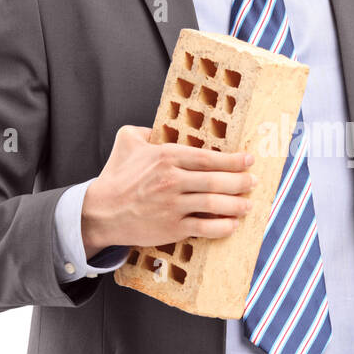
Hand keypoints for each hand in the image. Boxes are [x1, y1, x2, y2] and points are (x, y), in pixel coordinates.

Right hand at [81, 125, 256, 255]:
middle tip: (253, 182)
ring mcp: (172, 205)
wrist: (100, 211)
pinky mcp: (171, 228)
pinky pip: (204, 228)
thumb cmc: (115, 177)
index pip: (208, 158)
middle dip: (241, 182)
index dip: (233, 160)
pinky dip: (223, 227)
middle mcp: (172, 180)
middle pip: (216, 181)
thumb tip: (159, 126)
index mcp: (165, 157)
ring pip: (214, 204)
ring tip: (248, 205)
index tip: (249, 160)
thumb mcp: (127, 142)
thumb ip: (147, 130)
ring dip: (237, 205)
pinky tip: (233, 225)